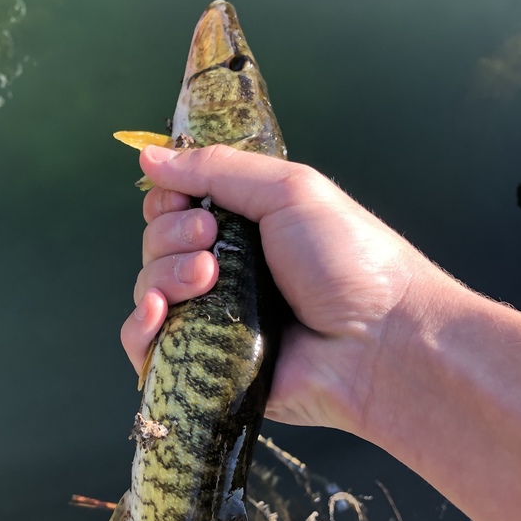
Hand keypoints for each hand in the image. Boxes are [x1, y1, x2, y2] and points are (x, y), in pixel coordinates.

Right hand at [121, 144, 435, 435]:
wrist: (380, 343)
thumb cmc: (348, 261)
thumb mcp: (288, 191)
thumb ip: (216, 169)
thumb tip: (147, 155)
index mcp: (244, 228)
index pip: (175, 206)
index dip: (168, 198)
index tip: (186, 198)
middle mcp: (224, 272)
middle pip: (155, 244)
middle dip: (170, 233)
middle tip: (211, 237)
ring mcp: (213, 320)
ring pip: (147, 290)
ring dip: (164, 274)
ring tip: (208, 278)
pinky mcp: (206, 366)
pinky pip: (147, 348)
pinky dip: (140, 327)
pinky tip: (157, 313)